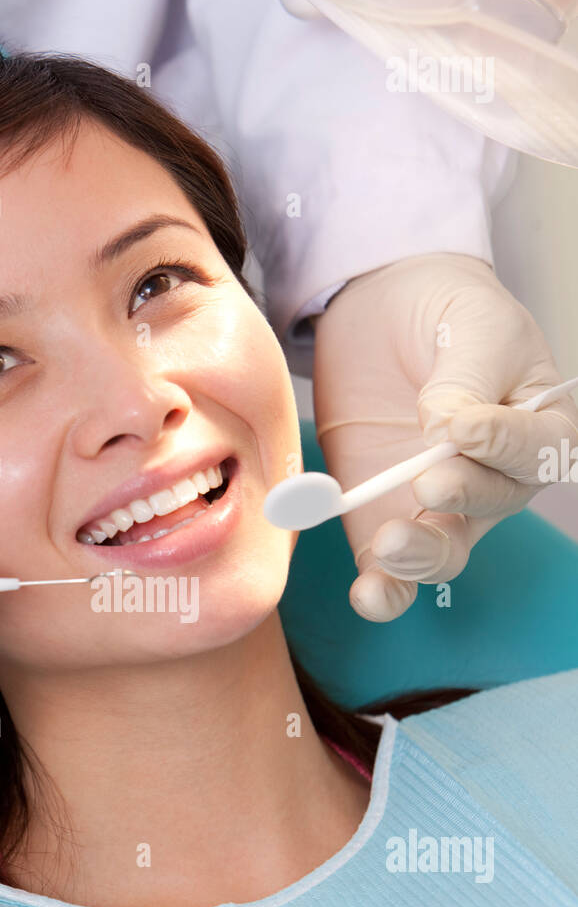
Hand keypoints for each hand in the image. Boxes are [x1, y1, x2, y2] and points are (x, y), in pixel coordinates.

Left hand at [311, 253, 577, 620]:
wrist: (383, 314)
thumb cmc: (447, 314)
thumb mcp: (470, 324)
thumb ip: (465, 377)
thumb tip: (446, 427)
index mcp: (539, 428)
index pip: (539, 452)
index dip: (505, 446)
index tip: (464, 428)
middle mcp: (495, 479)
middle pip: (493, 507)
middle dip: (463, 497)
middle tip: (429, 479)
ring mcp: (440, 508)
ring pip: (446, 551)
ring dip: (421, 556)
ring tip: (391, 542)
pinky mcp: (384, 520)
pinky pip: (389, 571)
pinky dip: (381, 588)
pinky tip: (367, 592)